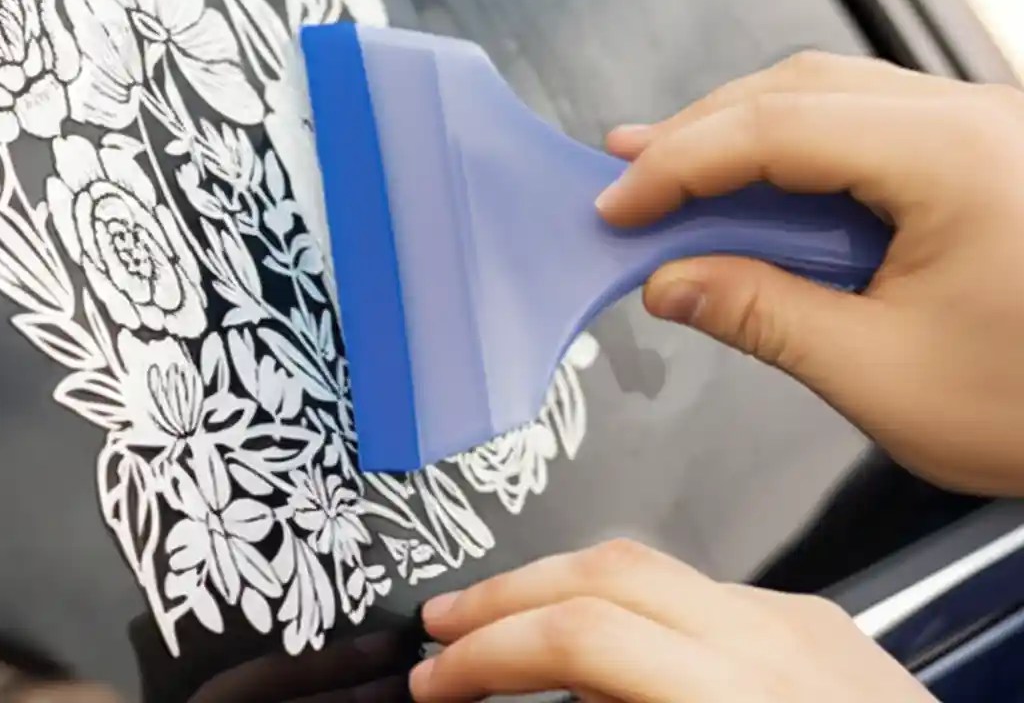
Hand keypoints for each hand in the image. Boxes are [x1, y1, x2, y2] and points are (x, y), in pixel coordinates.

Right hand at [409, 539, 934, 701]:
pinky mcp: (817, 624)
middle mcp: (776, 641)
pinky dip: (629, 605)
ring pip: (650, 568)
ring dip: (561, 588)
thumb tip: (558, 699)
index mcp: (746, 699)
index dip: (491, 650)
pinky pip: (701, 592)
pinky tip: (607, 638)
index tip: (440, 681)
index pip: (584, 636)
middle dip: (507, 594)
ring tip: (507, 625)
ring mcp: (801, 622)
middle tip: (445, 627)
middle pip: (607, 572)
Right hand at [596, 51, 1023, 495]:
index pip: (775, 130)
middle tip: (625, 178)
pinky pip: (866, 129)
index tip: (617, 206)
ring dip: (741, 137)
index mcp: (950, 160)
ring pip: (829, 98)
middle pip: (797, 90)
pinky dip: (794, 157)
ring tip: (671, 176)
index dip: (678, 163)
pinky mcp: (981, 157)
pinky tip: (756, 194)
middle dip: (698, 133)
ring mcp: (980, 131)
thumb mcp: (880, 374)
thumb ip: (763, 316)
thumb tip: (674, 283)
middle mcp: (970, 120)